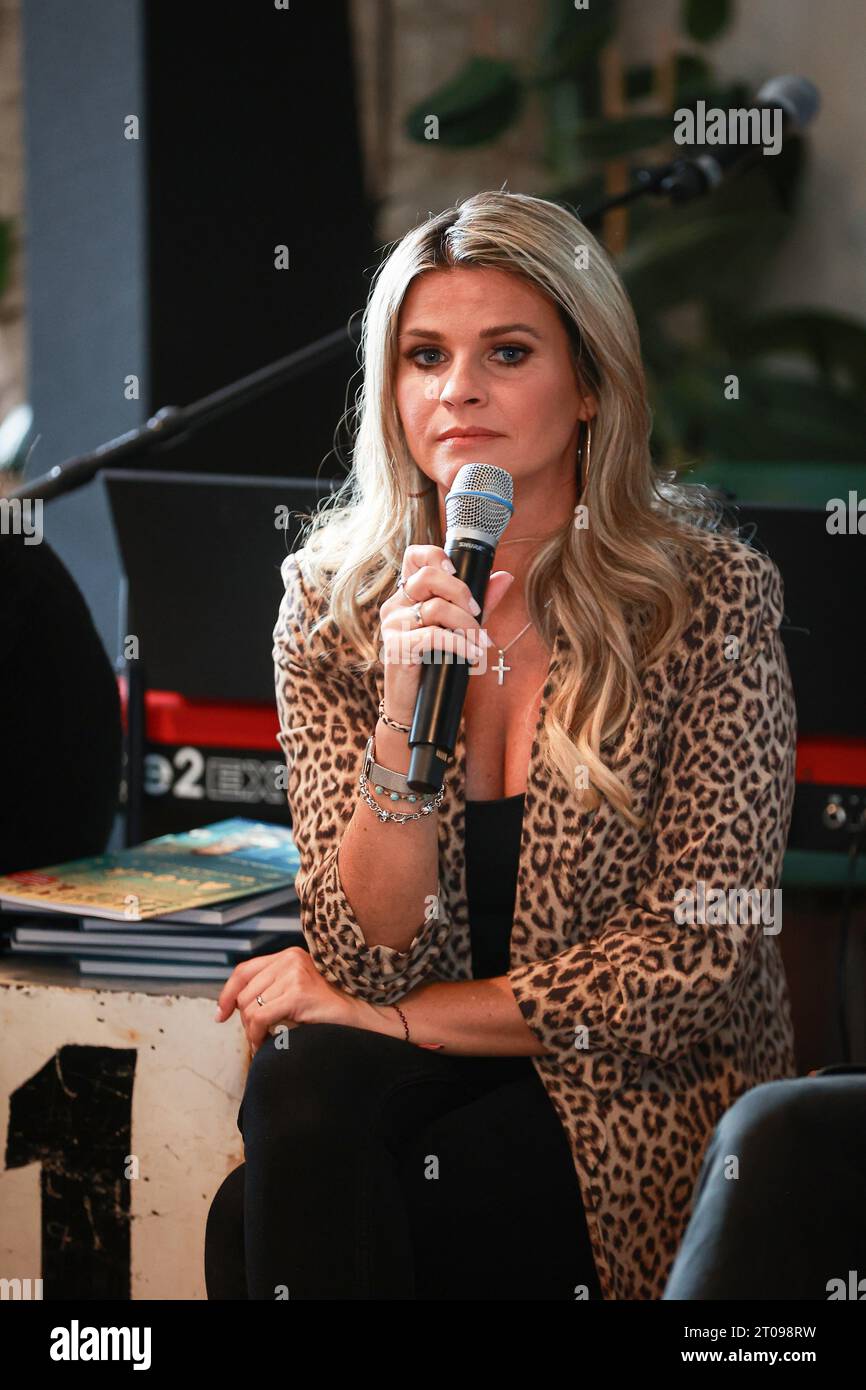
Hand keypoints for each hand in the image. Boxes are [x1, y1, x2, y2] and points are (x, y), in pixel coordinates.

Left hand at [214, 946, 359, 1055]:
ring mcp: (295, 975)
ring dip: (252, 1031)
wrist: (365, 1018)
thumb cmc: (332, 1011)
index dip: (227, 994)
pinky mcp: (298, 994)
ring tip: (266, 1041)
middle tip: (258, 1038)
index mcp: (289, 955)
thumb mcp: (298, 992)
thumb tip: (235, 1007)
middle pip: (244, 993)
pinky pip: (260, 1018)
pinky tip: (268, 1044)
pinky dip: (257, 1036)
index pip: (244, 971)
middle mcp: (290, 959)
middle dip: (245, 1021)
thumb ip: (273, 990)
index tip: (221, 1015)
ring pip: (250, 1007)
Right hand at [379, 543, 513, 721]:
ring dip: (466, 625)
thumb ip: (480, 602)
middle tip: (477, 613)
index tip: (456, 571)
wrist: (414, 707)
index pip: (414, 556)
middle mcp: (396, 605)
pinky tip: (472, 655)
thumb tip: (505, 577)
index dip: (436, 556)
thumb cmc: (436, 664)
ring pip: (436, 608)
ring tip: (479, 642)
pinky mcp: (396, 647)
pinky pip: (433, 635)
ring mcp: (393, 625)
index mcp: (408, 595)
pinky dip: (459, 644)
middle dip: (461, 592)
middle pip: (428, 576)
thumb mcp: (462, 628)